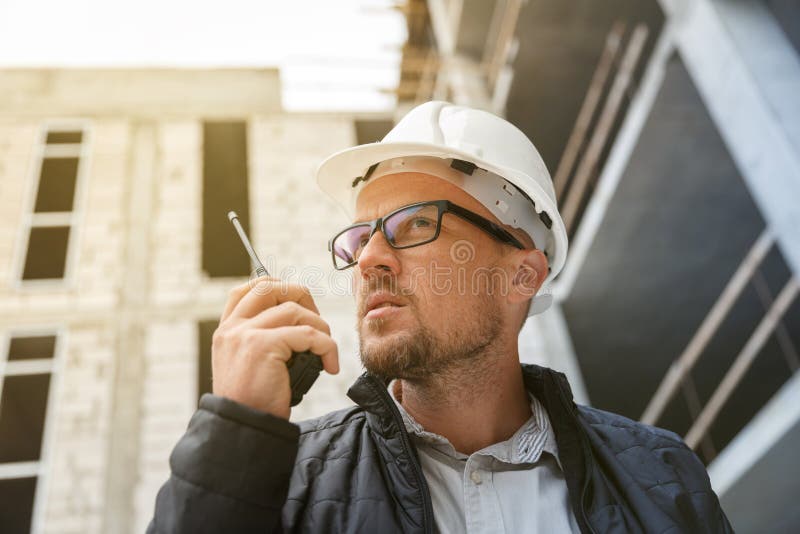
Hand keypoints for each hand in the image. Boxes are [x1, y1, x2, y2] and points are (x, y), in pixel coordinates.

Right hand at [211, 276, 338, 418]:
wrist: (244, 431)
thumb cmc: (255, 404)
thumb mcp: (249, 365)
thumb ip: (262, 341)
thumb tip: (300, 322)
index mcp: (227, 331)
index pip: (249, 288)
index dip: (278, 287)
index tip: (300, 304)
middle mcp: (232, 328)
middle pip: (270, 287)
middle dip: (302, 298)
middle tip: (318, 324)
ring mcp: (245, 334)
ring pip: (294, 310)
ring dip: (320, 327)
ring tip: (325, 351)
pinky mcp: (262, 346)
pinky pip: (308, 334)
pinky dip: (327, 347)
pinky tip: (330, 365)